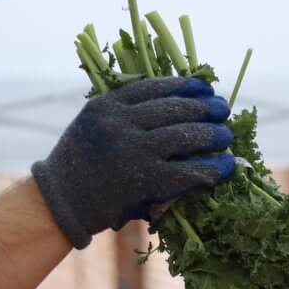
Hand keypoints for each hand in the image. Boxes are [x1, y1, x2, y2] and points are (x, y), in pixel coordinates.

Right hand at [31, 77, 235, 248]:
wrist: (62, 202)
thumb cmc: (81, 166)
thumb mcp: (94, 126)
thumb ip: (124, 115)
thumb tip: (174, 106)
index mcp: (106, 105)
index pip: (153, 87)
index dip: (184, 85)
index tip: (205, 86)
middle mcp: (119, 123)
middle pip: (173, 109)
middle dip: (203, 107)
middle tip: (223, 109)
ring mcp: (133, 151)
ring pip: (183, 136)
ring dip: (211, 134)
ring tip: (226, 135)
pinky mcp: (145, 180)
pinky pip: (187, 170)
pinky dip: (212, 167)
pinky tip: (226, 165)